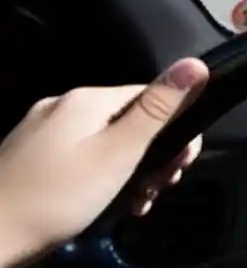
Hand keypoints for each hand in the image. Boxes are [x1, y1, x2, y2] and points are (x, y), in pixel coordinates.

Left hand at [0, 57, 208, 267]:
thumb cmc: (59, 197)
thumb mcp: (118, 153)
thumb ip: (157, 109)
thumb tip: (195, 64)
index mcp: (86, 100)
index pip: (151, 96)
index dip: (176, 129)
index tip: (180, 166)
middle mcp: (62, 106)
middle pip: (129, 120)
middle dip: (154, 154)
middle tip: (157, 191)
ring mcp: (41, 131)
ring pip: (107, 141)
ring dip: (131, 170)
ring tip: (135, 203)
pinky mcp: (30, 157)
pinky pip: (82, 156)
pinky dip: (102, 177)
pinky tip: (106, 203)